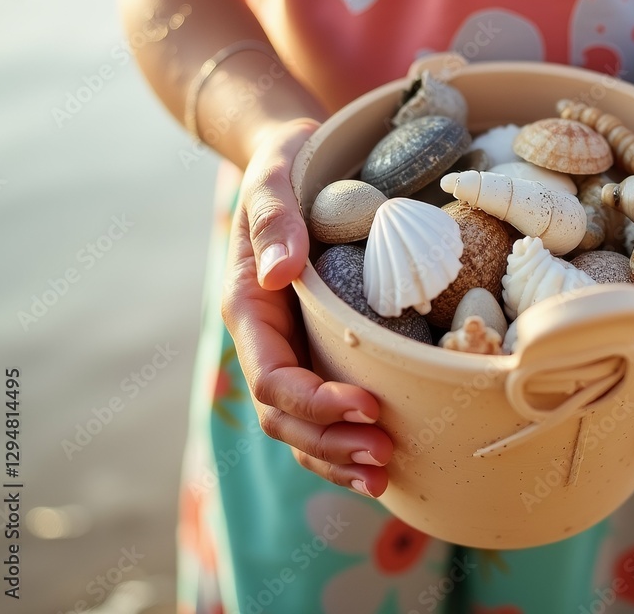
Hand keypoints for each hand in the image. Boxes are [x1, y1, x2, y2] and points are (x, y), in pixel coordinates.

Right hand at [220, 118, 392, 495]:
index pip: (273, 377)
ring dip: (337, 455)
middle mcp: (267, 336)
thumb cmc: (285, 166)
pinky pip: (324, 404)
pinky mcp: (319, 343)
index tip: (367, 404)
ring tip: (383, 472)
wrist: (295, 160)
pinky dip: (345, 436)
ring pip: (301, 423)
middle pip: (286, 414)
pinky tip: (381, 455)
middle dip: (331, 442)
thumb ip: (274, 219)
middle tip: (383, 455)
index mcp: (250, 307)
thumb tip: (276, 272)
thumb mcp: (274, 179)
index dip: (315, 402)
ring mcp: (292, 345)